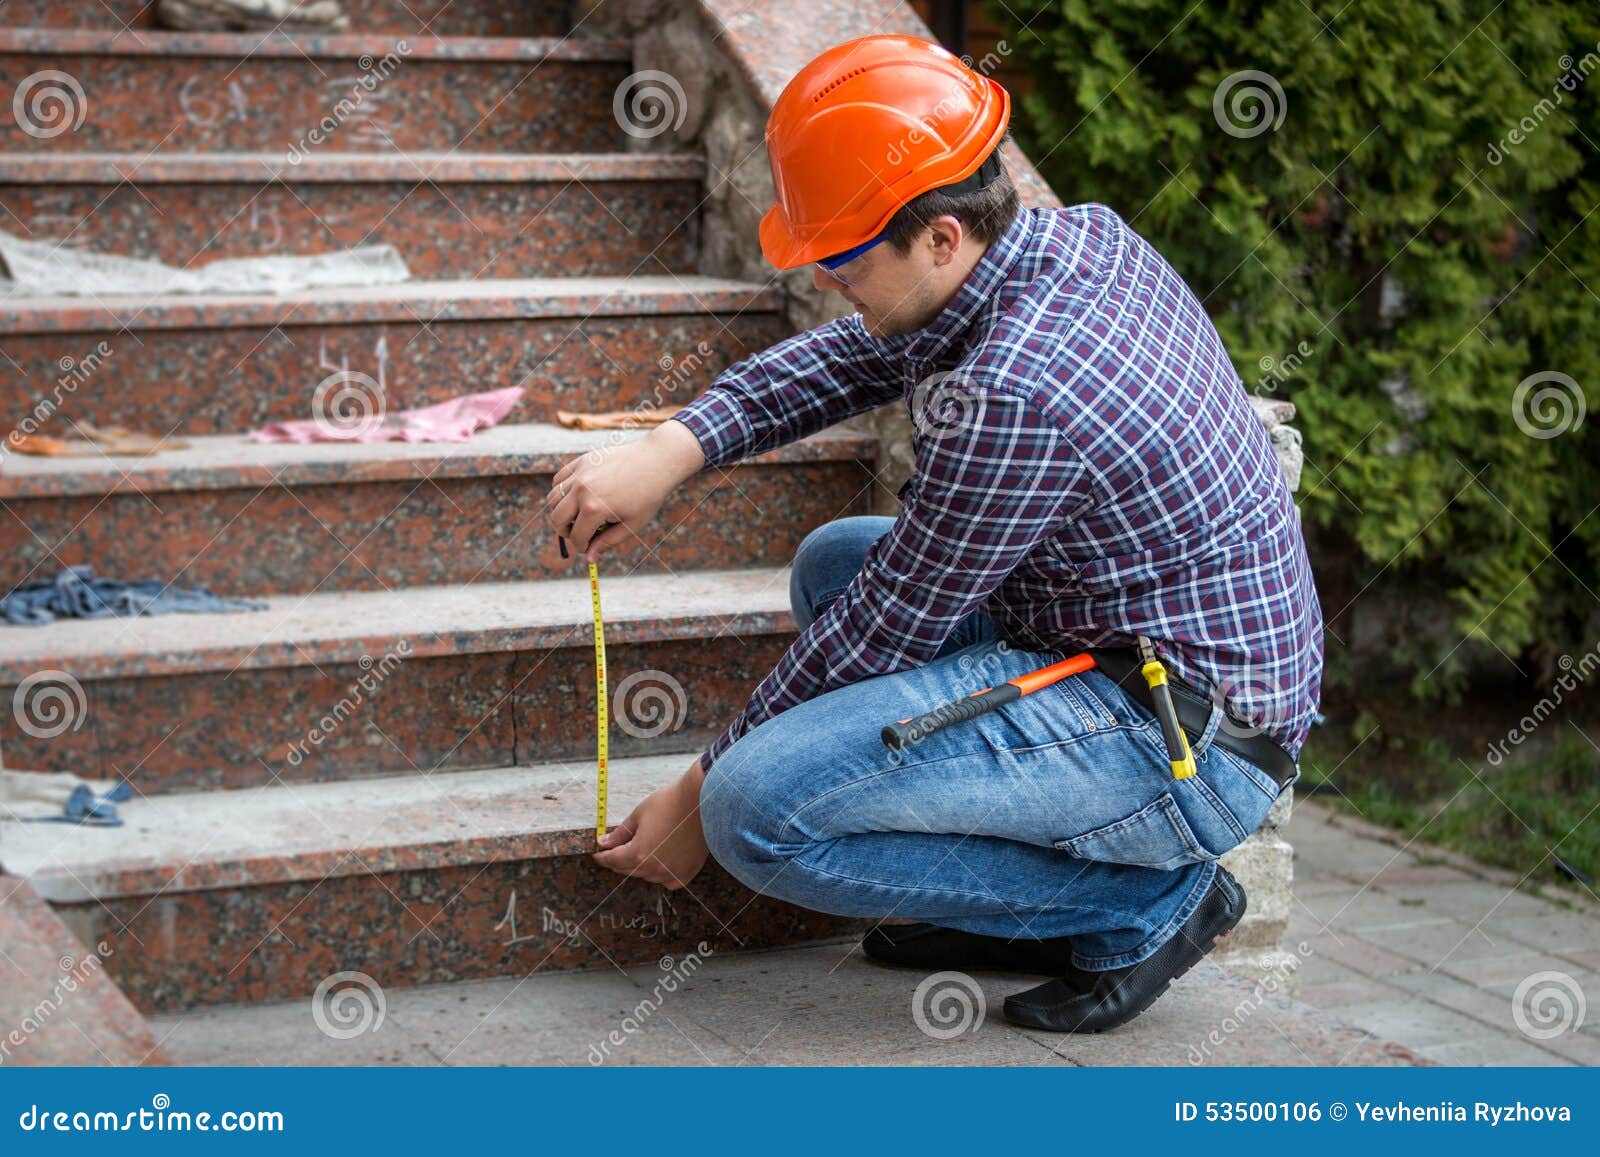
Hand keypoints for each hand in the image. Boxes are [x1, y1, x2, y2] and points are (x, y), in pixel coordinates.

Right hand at [546, 419, 704, 560]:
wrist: (656, 461)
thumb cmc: (648, 495)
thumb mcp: (632, 524)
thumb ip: (608, 542)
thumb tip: (590, 558)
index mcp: (594, 508)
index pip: (576, 537)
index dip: (581, 547)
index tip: (587, 547)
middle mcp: (582, 490)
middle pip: (556, 519)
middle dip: (565, 532)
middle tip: (577, 533)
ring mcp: (579, 474)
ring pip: (552, 498)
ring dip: (560, 511)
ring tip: (576, 515)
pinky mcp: (581, 461)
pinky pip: (559, 480)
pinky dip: (560, 491)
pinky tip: (575, 497)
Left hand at [592, 759, 709, 888]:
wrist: (703, 801)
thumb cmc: (670, 803)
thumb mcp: (639, 814)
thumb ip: (620, 833)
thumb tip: (604, 842)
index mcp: (638, 854)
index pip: (612, 860)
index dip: (602, 856)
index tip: (598, 854)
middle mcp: (653, 868)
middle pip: (627, 870)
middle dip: (619, 860)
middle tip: (616, 850)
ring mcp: (671, 872)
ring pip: (647, 876)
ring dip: (640, 866)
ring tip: (642, 849)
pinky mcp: (687, 872)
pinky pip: (668, 881)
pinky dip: (662, 874)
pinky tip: (661, 862)